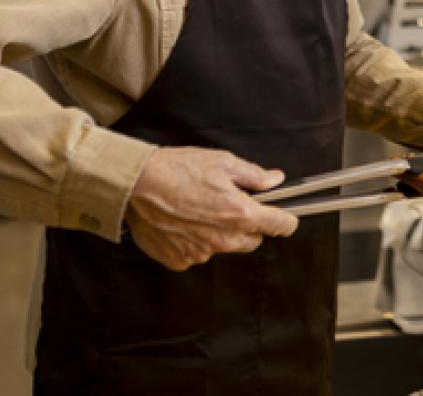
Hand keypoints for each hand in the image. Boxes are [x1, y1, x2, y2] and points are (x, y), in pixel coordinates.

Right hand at [124, 147, 299, 270]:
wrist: (136, 185)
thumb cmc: (178, 170)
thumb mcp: (223, 162)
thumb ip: (254, 176)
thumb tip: (275, 180)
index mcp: (240, 214)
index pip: (280, 225)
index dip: (286, 219)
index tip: (287, 218)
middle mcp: (224, 239)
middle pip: (253, 240)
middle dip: (249, 226)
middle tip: (232, 207)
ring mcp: (202, 253)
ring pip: (223, 248)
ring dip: (219, 234)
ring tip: (199, 211)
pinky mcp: (180, 261)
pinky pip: (196, 254)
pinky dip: (194, 242)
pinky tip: (181, 222)